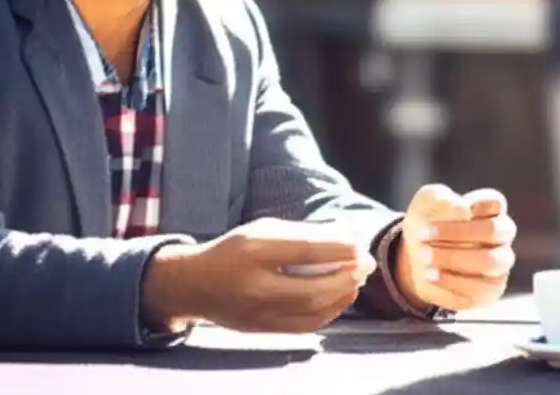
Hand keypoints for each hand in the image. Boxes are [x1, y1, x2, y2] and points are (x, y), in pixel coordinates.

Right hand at [141, 218, 375, 333]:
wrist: (194, 284)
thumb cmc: (234, 250)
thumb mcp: (262, 230)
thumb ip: (302, 234)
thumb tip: (345, 237)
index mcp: (253, 251)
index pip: (304, 251)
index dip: (338, 249)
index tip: (360, 246)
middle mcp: (254, 285)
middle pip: (311, 288)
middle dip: (346, 277)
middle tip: (366, 264)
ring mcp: (257, 313)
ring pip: (311, 312)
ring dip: (341, 296)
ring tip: (356, 280)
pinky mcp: (262, 330)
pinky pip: (304, 326)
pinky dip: (328, 312)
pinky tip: (339, 298)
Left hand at [395, 185, 516, 311]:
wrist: (415, 257)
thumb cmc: (428, 222)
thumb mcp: (425, 204)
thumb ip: (441, 199)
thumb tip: (462, 210)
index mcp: (491, 209)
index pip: (494, 203)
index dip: (468, 206)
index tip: (440, 210)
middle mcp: (502, 236)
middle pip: (494, 230)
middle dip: (456, 233)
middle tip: (423, 236)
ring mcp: (499, 264)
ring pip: (490, 261)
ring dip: (453, 258)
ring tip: (424, 258)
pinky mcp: (489, 291)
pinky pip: (479, 289)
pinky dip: (450, 282)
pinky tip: (430, 275)